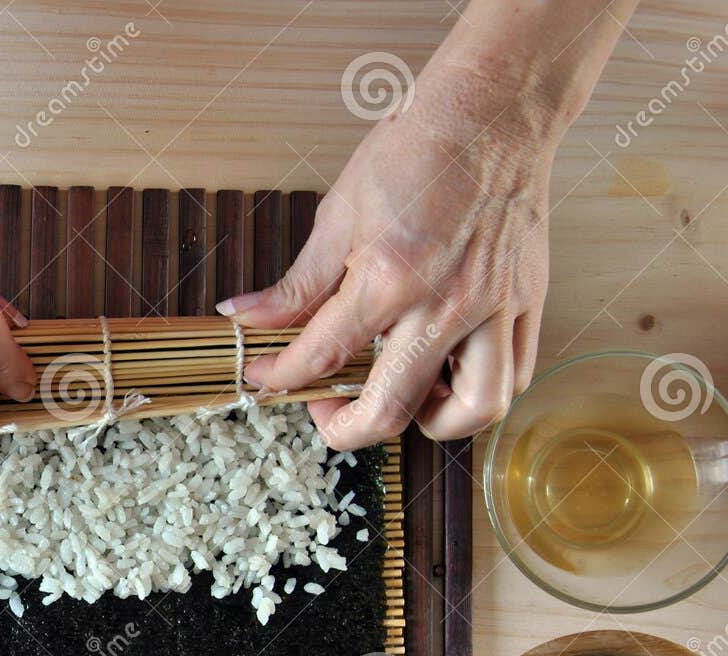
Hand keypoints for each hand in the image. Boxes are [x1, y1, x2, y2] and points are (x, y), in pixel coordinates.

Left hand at [221, 66, 552, 449]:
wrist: (493, 113)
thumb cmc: (416, 153)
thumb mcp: (339, 215)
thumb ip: (296, 284)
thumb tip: (243, 316)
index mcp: (389, 278)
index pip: (322, 356)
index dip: (281, 377)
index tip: (265, 378)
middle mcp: (446, 304)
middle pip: (391, 409)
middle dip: (343, 427)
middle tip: (326, 408)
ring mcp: (494, 308)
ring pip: (471, 410)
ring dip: (427, 422)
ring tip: (398, 396)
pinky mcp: (527, 303)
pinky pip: (513, 377)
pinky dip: (476, 396)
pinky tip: (444, 375)